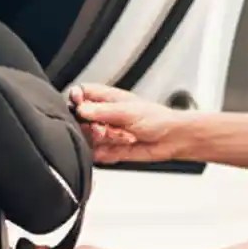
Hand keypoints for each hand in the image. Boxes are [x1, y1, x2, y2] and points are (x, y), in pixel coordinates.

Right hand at [68, 83, 190, 163]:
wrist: (171, 140)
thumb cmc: (157, 119)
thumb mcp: (127, 111)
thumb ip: (101, 111)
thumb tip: (81, 109)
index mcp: (106, 98)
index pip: (79, 94)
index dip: (76, 100)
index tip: (81, 108)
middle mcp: (102, 115)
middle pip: (79, 120)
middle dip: (93, 126)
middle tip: (107, 127)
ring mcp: (104, 132)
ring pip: (87, 138)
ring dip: (105, 140)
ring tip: (124, 137)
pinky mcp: (108, 149)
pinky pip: (97, 154)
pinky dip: (108, 153)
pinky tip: (123, 146)